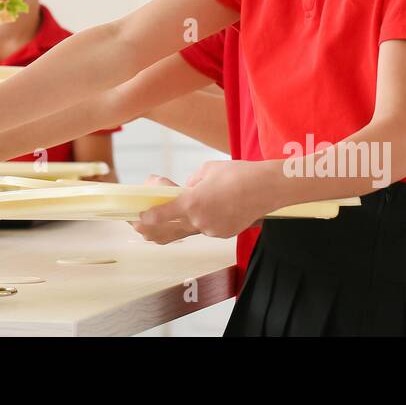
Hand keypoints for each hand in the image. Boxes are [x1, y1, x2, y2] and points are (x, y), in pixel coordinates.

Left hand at [136, 161, 272, 241]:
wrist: (268, 187)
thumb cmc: (238, 174)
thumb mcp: (207, 170)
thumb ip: (191, 184)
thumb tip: (184, 191)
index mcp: (193, 202)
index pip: (162, 215)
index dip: (147, 218)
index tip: (137, 218)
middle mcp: (201, 221)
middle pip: (169, 231)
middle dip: (151, 230)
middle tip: (139, 226)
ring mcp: (213, 230)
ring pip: (188, 230)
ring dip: (176, 224)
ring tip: (168, 214)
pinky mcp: (225, 233)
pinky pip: (205, 229)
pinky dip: (199, 221)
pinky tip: (205, 209)